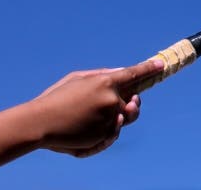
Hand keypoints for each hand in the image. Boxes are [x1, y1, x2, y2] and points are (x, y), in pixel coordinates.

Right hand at [32, 59, 163, 157]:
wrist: (40, 123)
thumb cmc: (56, 97)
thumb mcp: (76, 78)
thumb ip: (101, 75)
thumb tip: (121, 72)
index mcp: (105, 83)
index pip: (134, 74)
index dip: (148, 69)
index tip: (160, 65)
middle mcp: (111, 100)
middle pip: (134, 101)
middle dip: (133, 101)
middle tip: (128, 100)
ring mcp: (109, 120)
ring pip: (125, 118)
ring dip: (119, 116)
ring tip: (105, 115)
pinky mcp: (104, 136)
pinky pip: (114, 133)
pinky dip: (107, 131)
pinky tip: (91, 128)